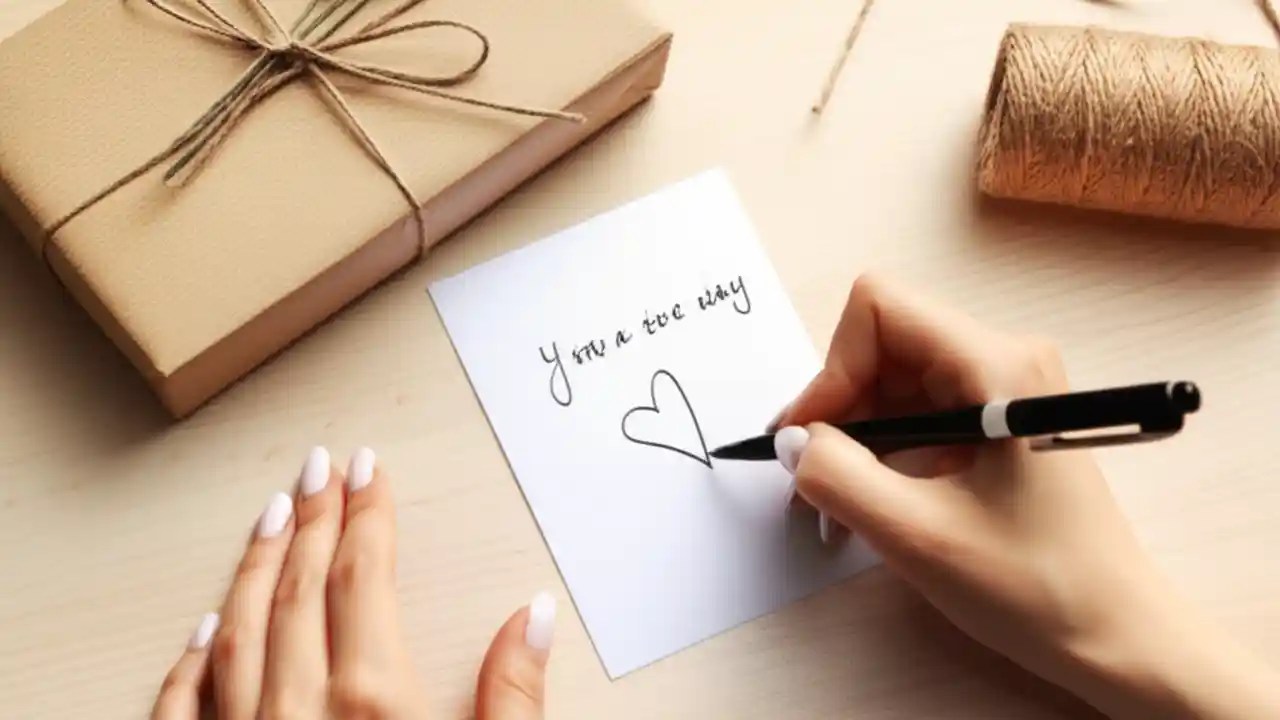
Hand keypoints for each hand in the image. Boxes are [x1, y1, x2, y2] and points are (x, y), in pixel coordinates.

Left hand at [150, 447, 556, 719]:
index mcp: (375, 701)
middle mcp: (299, 709)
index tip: (369, 470)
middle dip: (314, 519)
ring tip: (271, 514)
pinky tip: (207, 624)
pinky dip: (192, 661)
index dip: (367, 515)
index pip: (364, 577)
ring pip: (240, 631)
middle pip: (301, 588)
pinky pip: (185, 708)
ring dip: (256, 566)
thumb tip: (532, 615)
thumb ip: (513, 696)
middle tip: (318, 468)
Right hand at [772, 275, 1279, 719]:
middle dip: (839, 405)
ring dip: (858, 432)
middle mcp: (1004, 359)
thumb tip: (789, 441)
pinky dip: (884, 448)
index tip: (813, 436)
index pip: (880, 309)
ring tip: (842, 500)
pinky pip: (920, 409)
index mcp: (998, 366)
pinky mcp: (1000, 419)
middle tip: (813, 475)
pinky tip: (876, 499)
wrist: (1113, 634)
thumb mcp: (916, 534)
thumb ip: (837, 476)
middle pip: (884, 342)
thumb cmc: (1034, 585)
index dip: (833, 368)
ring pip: (896, 378)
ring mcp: (1005, 388)